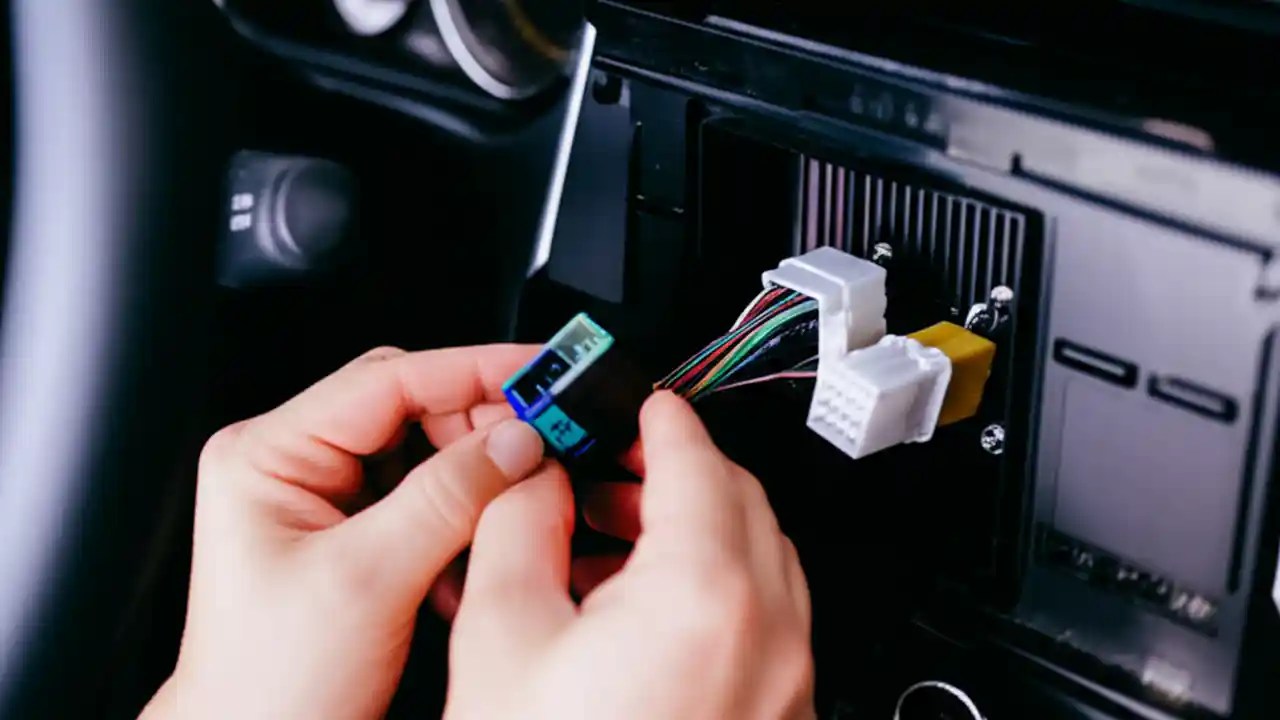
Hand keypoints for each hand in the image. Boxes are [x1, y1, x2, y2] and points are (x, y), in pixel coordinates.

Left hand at [142, 345, 549, 719]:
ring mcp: (324, 503)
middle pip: (412, 411)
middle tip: (549, 442)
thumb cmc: (269, 684)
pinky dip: (466, 520)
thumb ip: (447, 497)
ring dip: (479, 481)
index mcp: (268, 455)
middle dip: (482, 430)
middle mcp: (293, 467)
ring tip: (518, 504)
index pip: (387, 382)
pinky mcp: (354, 538)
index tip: (540, 371)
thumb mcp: (367, 580)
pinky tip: (483, 548)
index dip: (472, 370)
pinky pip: (427, 502)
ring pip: (427, 456)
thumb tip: (517, 438)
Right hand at [445, 392, 814, 719]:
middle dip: (677, 473)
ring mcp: (787, 684)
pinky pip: (764, 626)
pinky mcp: (783, 717)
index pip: (697, 461)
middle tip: (611, 471)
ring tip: (615, 547)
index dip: (660, 419)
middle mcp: (769, 637)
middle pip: (741, 504)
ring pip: (760, 564)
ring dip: (697, 534)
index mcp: (701, 597)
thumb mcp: (500, 638)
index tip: (640, 407)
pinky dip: (716, 596)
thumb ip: (519, 527)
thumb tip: (534, 479)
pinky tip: (646, 615)